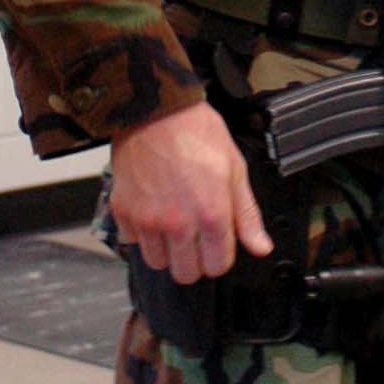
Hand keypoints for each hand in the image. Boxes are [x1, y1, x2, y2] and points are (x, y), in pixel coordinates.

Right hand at [108, 102, 273, 284]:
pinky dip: (141, 232)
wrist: (155, 109)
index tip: (217, 243)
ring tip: (171, 222)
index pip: (217, 266)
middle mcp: (178, 224)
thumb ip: (246, 215)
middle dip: (193, 260)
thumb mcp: (235, 169)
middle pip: (185, 274)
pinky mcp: (123, 212)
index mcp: (211, 214)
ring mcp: (147, 220)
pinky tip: (152, 209)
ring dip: (166, 249)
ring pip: (157, 263)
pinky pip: (132, 241)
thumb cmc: (196, 132)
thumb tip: (260, 246)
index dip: (220, 256)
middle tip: (194, 236)